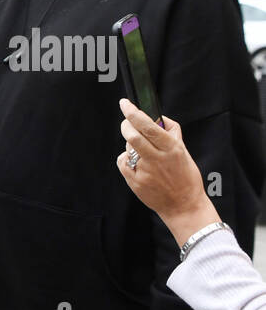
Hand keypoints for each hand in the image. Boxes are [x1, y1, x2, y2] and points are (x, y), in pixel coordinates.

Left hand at [116, 99, 219, 244]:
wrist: (183, 205)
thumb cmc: (185, 176)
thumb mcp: (183, 151)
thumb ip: (171, 133)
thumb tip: (159, 118)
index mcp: (172, 148)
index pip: (148, 126)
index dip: (133, 113)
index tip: (125, 104)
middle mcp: (157, 158)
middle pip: (132, 136)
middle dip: (126, 125)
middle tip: (126, 123)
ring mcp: (145, 171)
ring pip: (127, 149)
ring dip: (129, 145)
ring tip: (141, 150)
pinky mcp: (135, 182)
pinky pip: (123, 162)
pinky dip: (126, 159)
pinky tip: (136, 163)